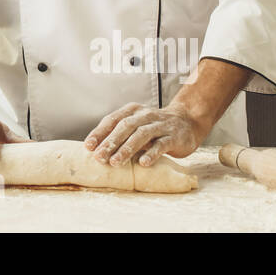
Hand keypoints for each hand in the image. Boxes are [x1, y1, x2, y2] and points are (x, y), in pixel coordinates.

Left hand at [83, 102, 203, 167]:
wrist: (187, 121)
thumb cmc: (155, 127)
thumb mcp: (137, 125)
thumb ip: (121, 133)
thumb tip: (97, 150)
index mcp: (132, 111)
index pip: (112, 119)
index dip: (99, 132)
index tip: (88, 146)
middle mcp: (145, 115)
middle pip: (125, 126)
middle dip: (110, 142)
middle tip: (99, 157)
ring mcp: (160, 125)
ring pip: (141, 134)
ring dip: (126, 149)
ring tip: (115, 162)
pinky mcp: (174, 136)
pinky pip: (161, 144)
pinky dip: (151, 153)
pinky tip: (143, 163)